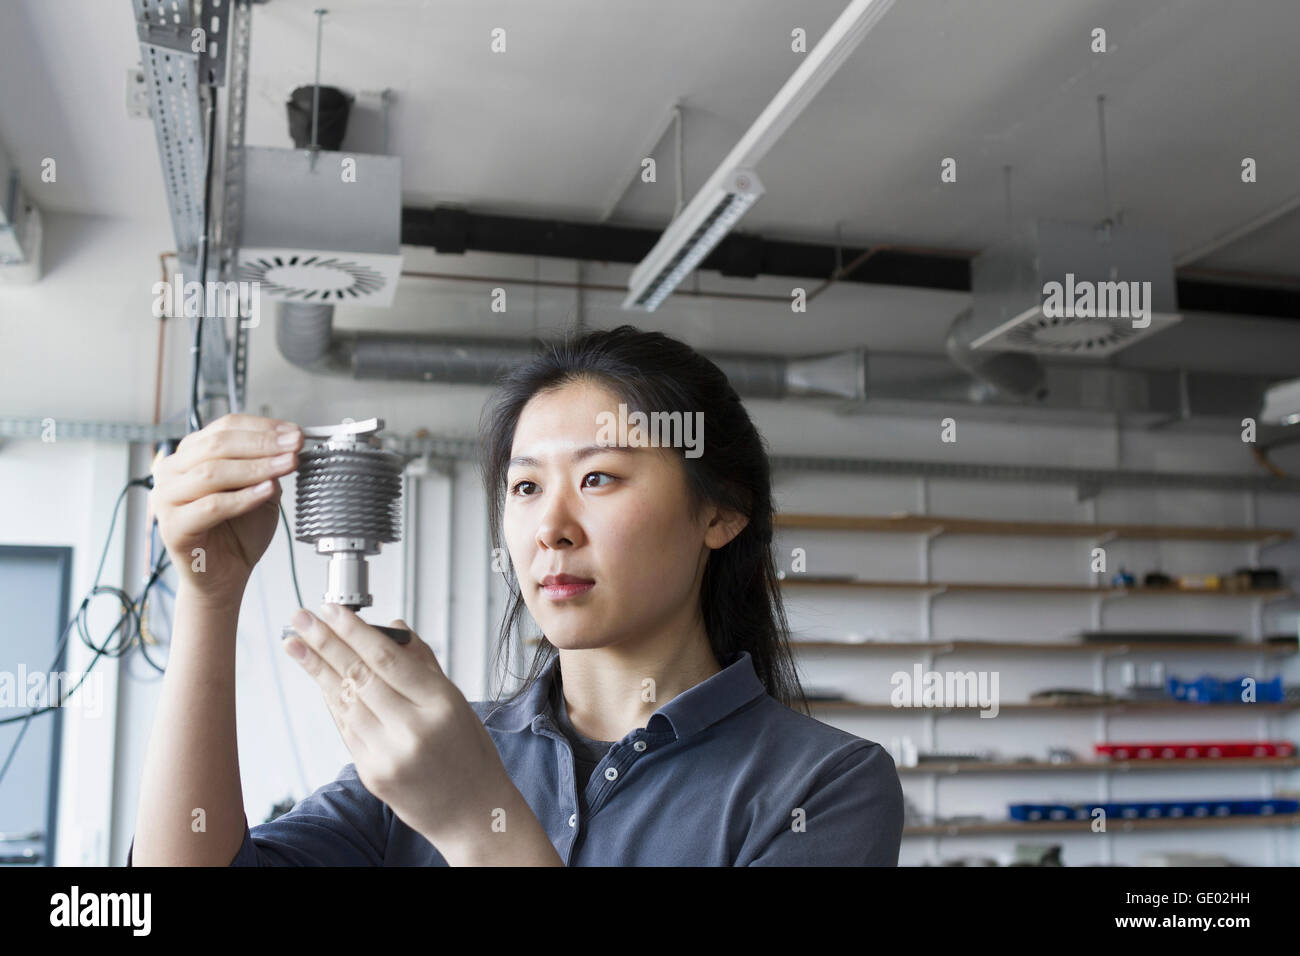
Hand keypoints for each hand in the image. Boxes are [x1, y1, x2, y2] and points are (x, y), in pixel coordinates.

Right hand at [149, 414, 300, 602]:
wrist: (226, 575)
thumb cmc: (239, 532)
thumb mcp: (260, 490)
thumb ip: (268, 467)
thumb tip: (288, 443)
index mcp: (190, 455)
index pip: (225, 427)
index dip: (262, 427)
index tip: (294, 432)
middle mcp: (173, 471)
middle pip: (217, 446)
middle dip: (262, 444)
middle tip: (293, 445)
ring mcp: (167, 499)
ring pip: (212, 473)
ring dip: (256, 467)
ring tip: (287, 465)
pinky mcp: (172, 527)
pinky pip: (210, 506)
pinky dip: (242, 497)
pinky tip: (267, 491)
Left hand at [283, 605, 527, 855]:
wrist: (470, 811)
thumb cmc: (468, 753)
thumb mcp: (456, 700)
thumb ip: (422, 663)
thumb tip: (392, 628)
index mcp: (440, 704)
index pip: (387, 659)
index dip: (354, 632)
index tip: (331, 611)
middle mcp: (413, 730)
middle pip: (359, 676)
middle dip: (323, 643)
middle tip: (300, 619)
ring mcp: (389, 755)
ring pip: (344, 702)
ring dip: (317, 670)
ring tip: (296, 644)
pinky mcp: (371, 774)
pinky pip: (345, 728)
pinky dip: (331, 700)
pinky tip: (319, 680)